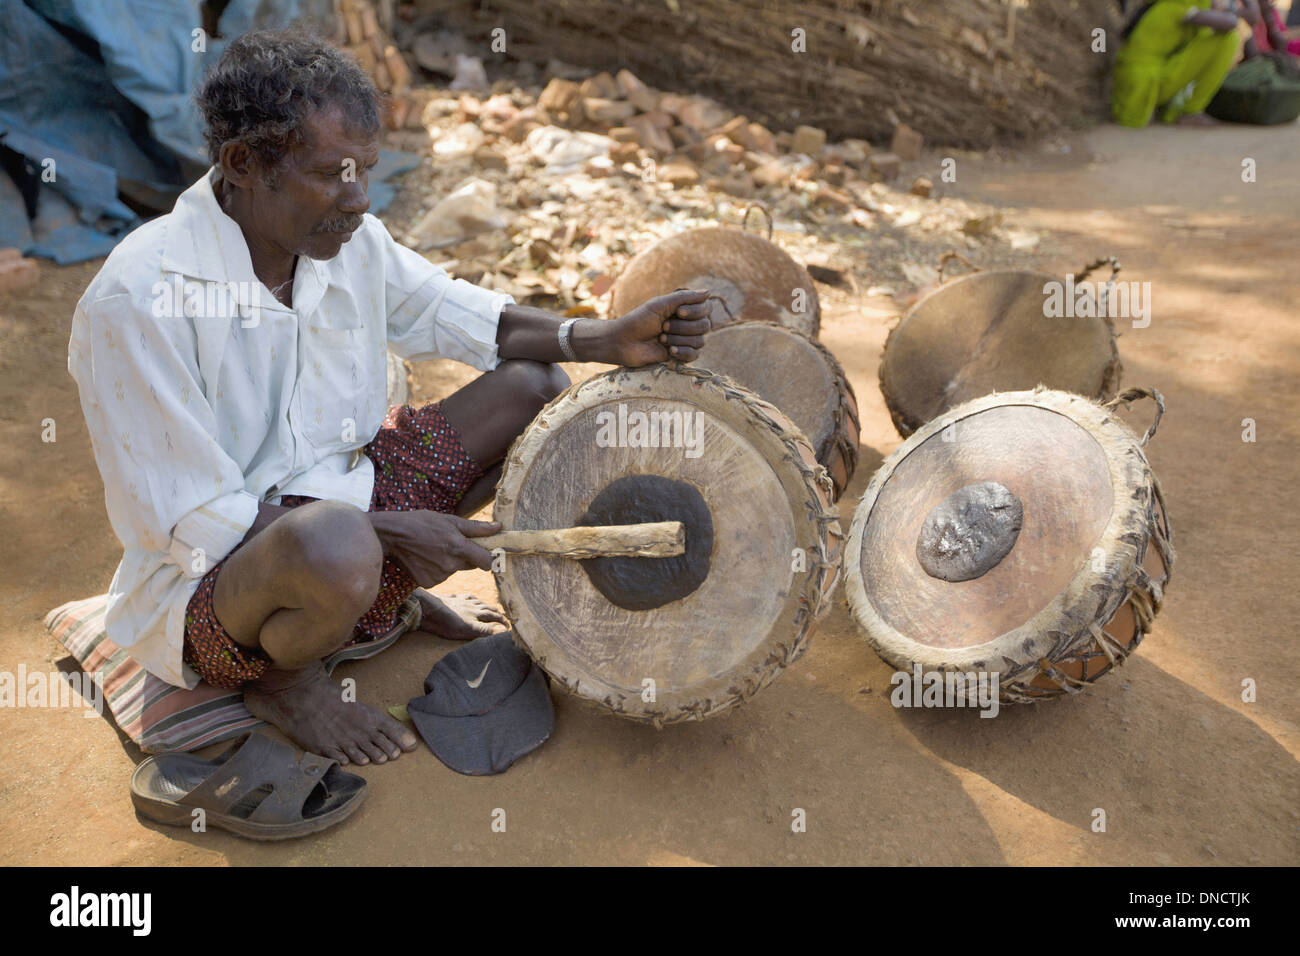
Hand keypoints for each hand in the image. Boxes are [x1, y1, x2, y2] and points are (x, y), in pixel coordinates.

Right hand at [368, 511, 500, 587]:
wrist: (392, 536)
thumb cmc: (421, 523)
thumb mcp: (449, 520)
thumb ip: (475, 528)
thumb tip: (498, 528)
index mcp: (459, 547)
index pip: (487, 562)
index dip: (489, 558)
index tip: (488, 553)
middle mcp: (451, 565)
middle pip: (471, 565)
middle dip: (466, 556)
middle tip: (451, 544)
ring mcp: (440, 576)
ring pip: (454, 570)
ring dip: (449, 562)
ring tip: (433, 549)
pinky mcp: (429, 583)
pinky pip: (441, 577)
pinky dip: (436, 569)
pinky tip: (426, 559)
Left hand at [595, 288, 712, 365]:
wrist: (624, 342)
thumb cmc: (639, 320)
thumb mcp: (660, 304)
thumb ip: (684, 297)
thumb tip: (709, 292)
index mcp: (684, 309)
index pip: (706, 308)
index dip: (696, 311)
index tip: (679, 312)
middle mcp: (687, 324)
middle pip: (705, 325)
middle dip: (683, 327)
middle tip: (663, 327)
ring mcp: (684, 340)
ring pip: (700, 341)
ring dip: (679, 338)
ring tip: (661, 338)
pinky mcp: (680, 355)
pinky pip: (695, 355)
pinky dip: (683, 352)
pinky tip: (670, 350)